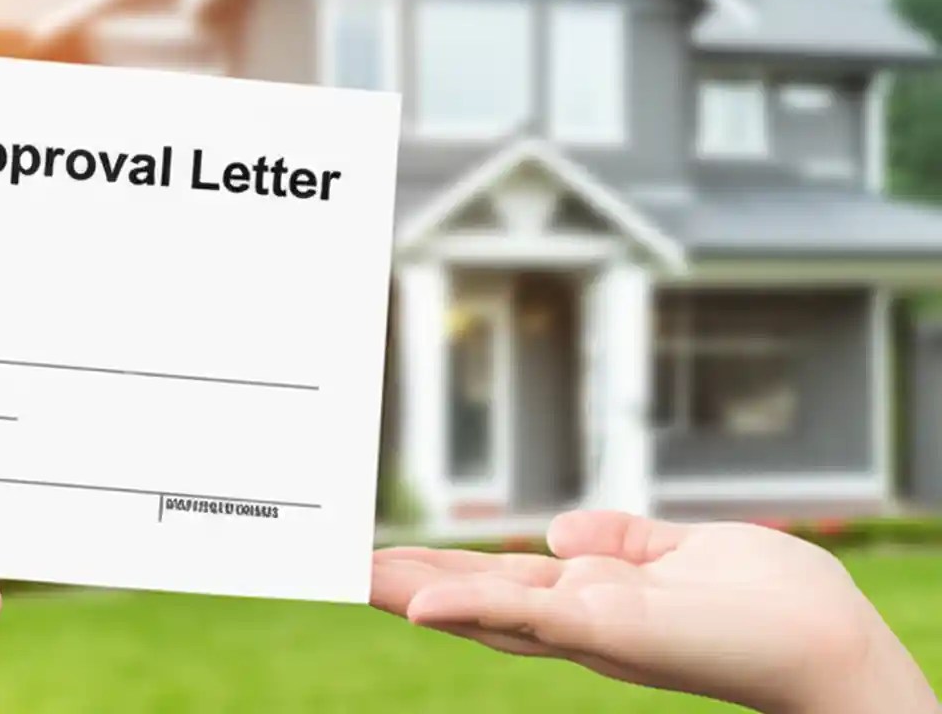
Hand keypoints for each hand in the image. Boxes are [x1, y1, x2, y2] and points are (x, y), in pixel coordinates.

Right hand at [373, 511, 937, 713]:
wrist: (828, 637)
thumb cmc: (767, 599)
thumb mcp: (675, 550)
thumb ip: (618, 539)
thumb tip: (556, 525)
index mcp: (588, 597)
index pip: (494, 580)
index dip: (434, 568)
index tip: (378, 552)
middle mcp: (575, 619)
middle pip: (471, 599)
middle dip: (401, 581)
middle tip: (335, 562)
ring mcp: (587, 628)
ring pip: (482, 610)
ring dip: (412, 594)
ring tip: (350, 575)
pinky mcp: (611, 630)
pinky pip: (530, 618)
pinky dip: (472, 613)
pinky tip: (421, 606)